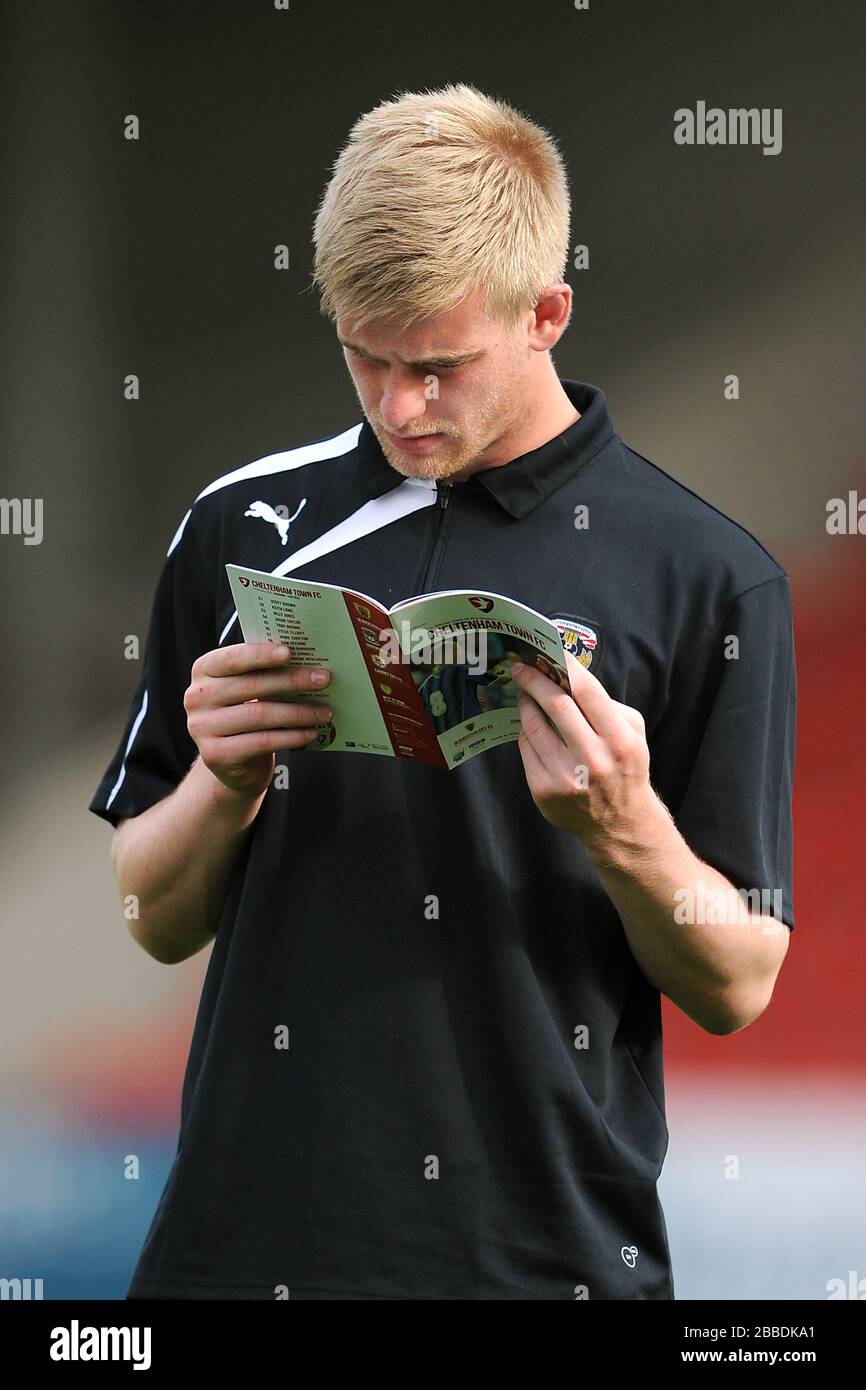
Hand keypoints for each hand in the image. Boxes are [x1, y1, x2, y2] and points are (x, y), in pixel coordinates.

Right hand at [183, 642, 331, 798]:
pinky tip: (310, 733)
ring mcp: (202, 727)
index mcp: (204, 670)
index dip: (261, 654)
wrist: (232, 762)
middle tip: (323, 679)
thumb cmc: (247, 713)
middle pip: (251, 686)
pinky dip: (291, 737)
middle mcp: (196, 697)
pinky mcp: (215, 755)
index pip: (233, 658)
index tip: (290, 652)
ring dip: (298, 713)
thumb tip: (308, 662)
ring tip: (324, 711)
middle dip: (292, 681)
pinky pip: (261, 742)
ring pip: (259, 715)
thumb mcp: (249, 689)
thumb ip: (265, 673)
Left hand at [510, 650, 652, 851]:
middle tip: (520, 667)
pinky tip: (530, 727)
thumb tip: (569, 677)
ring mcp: (566, 778)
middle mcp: (593, 760)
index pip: (587, 691)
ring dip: (525, 704)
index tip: (547, 652)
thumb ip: (608, 705)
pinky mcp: (544, 791)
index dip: (564, 666)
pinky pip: (526, 749)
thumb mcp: (633, 734)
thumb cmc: (625, 767)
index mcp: (620, 740)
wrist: (619, 823)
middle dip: (534, 680)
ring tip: (524, 694)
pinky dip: (526, 733)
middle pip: (556, 705)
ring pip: (534, 727)